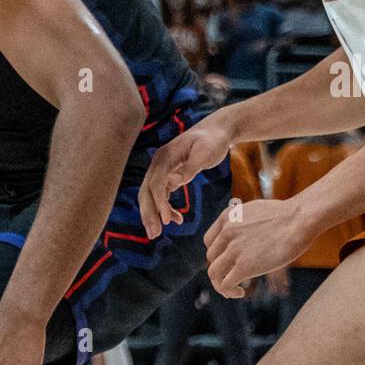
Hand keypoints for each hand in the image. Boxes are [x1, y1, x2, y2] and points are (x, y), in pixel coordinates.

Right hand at [139, 113, 232, 238]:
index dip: (159, 204)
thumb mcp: (204, 153)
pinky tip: (176, 219)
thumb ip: (189, 168)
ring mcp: (162, 169)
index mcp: (164, 157)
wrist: (217, 130)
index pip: (156, 184)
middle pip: (146, 192)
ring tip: (156, 233)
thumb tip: (172, 182)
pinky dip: (165, 208)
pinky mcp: (169, 174)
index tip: (167, 221)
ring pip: (151, 195)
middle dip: (148, 213)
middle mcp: (159, 163)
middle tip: (153, 234)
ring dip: (153, 214)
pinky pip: (162, 194)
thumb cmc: (213, 140)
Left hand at [205, 198, 307, 297]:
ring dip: (221, 284)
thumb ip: (243, 223)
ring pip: (214, 273)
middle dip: (221, 270)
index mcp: (227, 217)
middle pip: (211, 258)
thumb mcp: (255, 211)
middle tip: (233, 278)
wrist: (300, 219)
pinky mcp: (244, 266)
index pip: (209, 241)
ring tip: (234, 289)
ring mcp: (234, 250)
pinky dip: (229, 291)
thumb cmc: (287, 215)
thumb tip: (244, 234)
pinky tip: (240, 292)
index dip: (217, 254)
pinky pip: (225, 284)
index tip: (227, 262)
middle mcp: (226, 232)